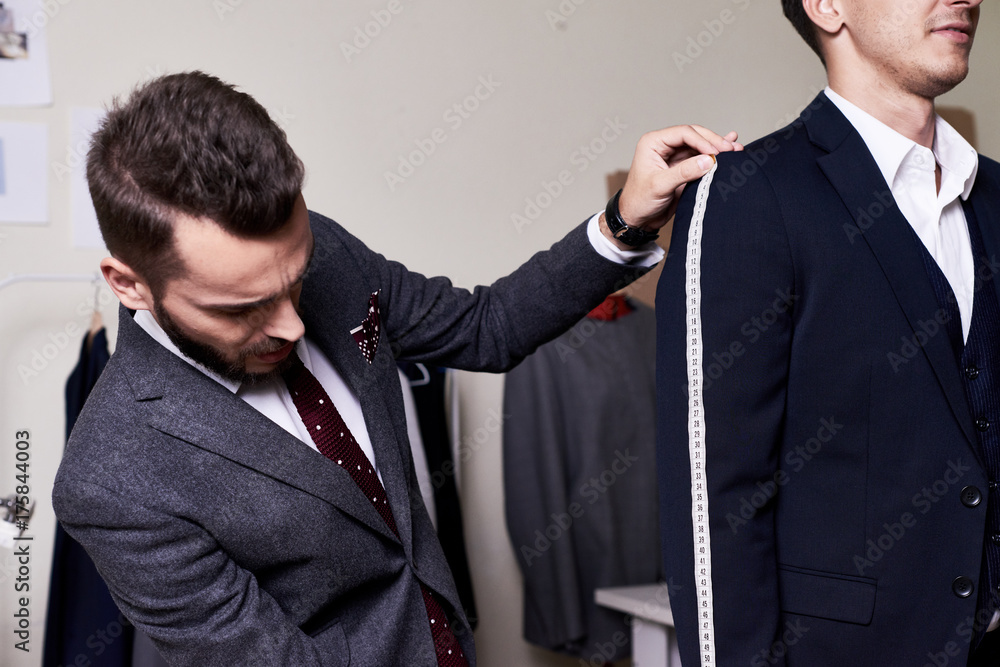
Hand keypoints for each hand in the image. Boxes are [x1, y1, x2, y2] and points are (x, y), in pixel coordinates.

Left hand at [602, 126, 742, 247]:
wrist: (638, 220)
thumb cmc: (639, 201)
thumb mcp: (660, 186)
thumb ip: (684, 172)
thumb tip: (708, 161)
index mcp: (653, 143)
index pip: (683, 133)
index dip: (702, 141)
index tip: (716, 154)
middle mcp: (665, 146)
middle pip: (695, 136)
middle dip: (714, 142)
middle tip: (730, 151)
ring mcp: (675, 156)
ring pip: (701, 146)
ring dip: (719, 148)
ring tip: (736, 150)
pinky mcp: (684, 168)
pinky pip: (702, 158)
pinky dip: (716, 155)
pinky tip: (731, 149)